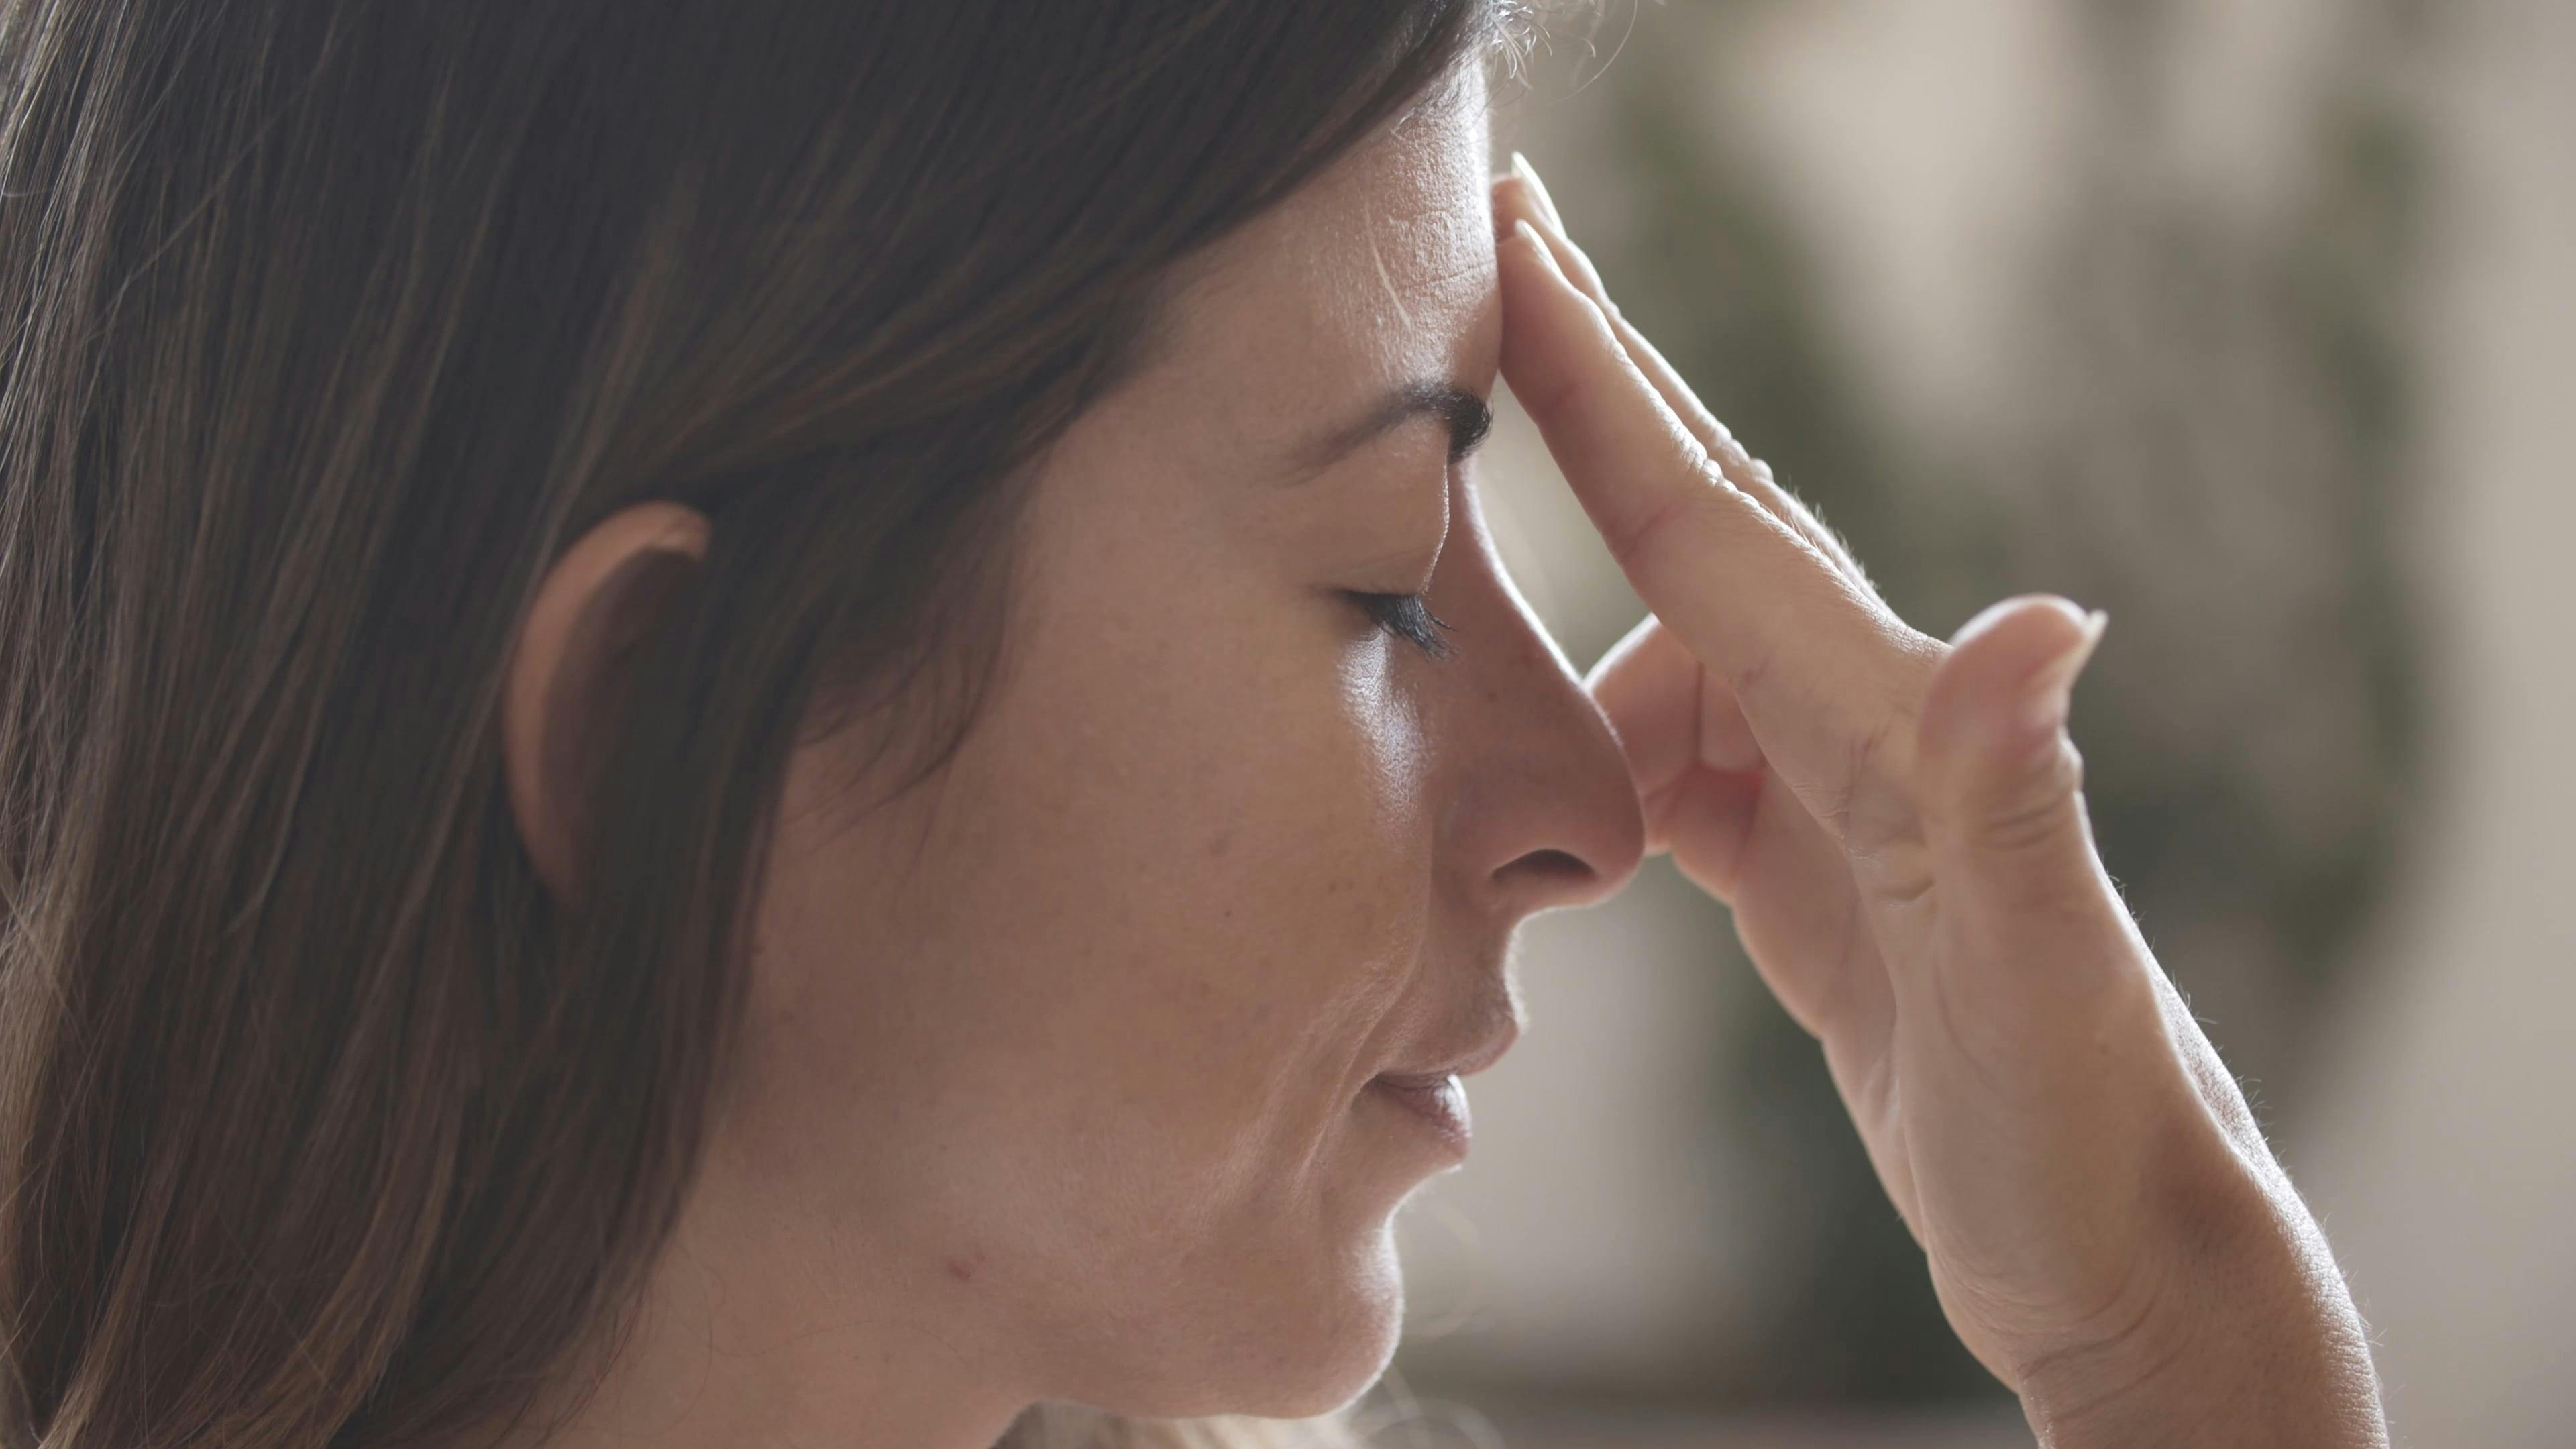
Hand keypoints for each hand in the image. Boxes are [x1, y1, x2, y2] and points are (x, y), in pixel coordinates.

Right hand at [1492, 158, 2387, 1446]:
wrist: (2113, 1256)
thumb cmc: (2084, 1131)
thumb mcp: (2048, 976)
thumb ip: (2022, 799)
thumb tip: (2048, 614)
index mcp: (1885, 725)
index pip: (1704, 522)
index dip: (1601, 382)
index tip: (1516, 246)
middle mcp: (1856, 729)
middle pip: (1694, 523)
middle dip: (1596, 384)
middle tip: (1503, 240)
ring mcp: (1827, 797)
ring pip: (1659, 658)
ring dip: (1562, 635)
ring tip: (1455, 650)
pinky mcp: (1799, 872)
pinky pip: (1667, 762)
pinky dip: (1593, 749)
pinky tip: (1551, 794)